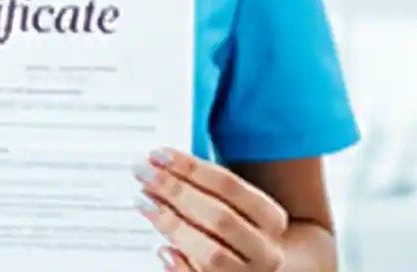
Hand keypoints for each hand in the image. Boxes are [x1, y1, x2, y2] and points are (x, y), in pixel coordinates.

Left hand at [134, 148, 288, 271]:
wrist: (253, 270)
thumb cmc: (236, 233)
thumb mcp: (232, 208)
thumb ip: (204, 190)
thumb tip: (160, 168)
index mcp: (271, 219)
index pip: (230, 186)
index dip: (192, 168)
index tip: (159, 155)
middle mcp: (265, 250)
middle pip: (220, 217)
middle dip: (177, 192)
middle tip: (145, 174)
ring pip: (212, 253)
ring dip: (173, 225)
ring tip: (145, 203)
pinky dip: (180, 267)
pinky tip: (163, 250)